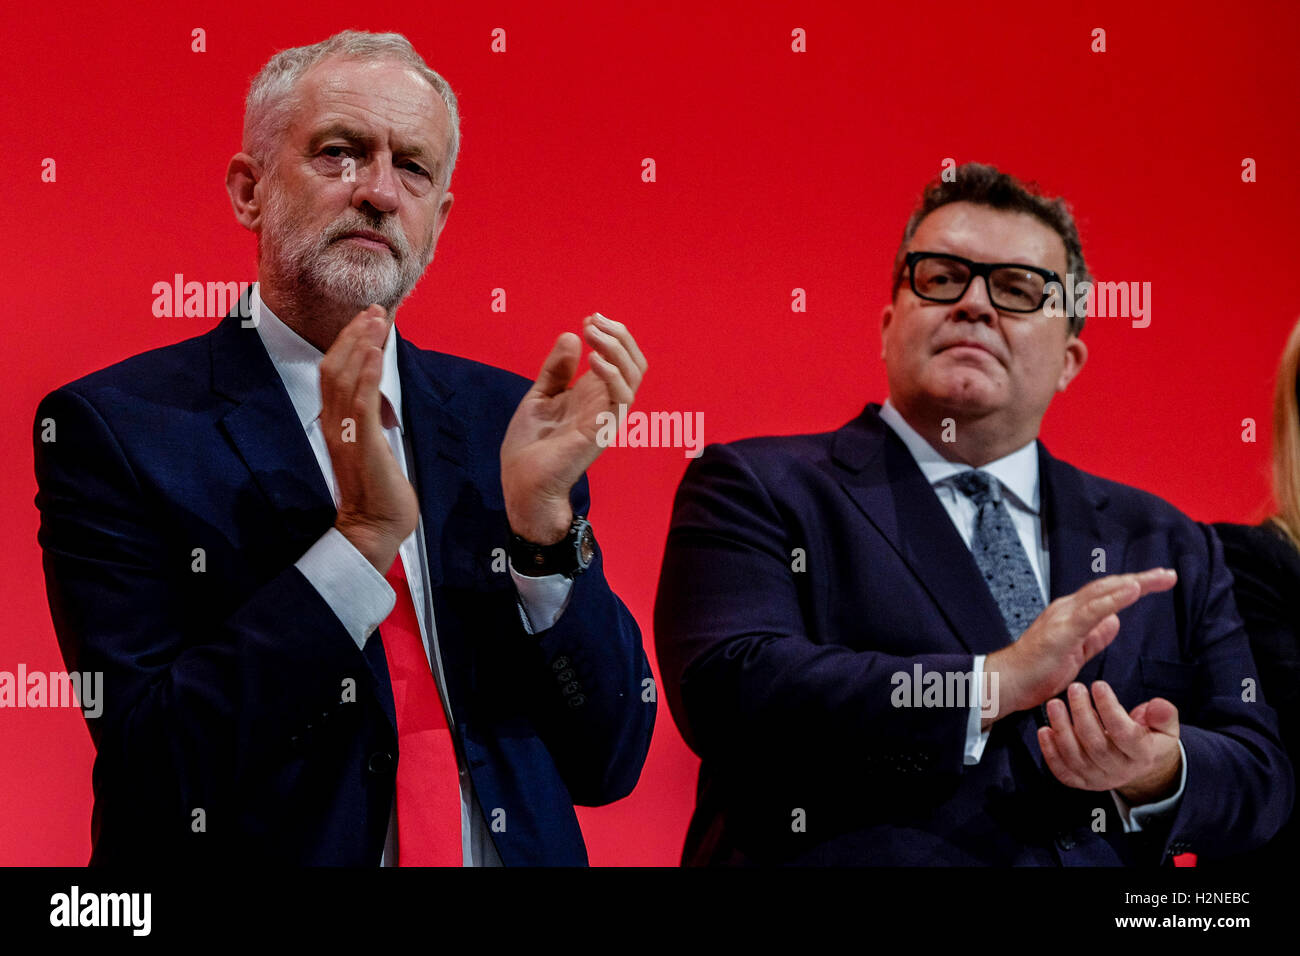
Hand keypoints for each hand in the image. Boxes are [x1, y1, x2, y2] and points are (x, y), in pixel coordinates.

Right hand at [321, 305, 418, 572]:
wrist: (374, 527)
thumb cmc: (377, 489)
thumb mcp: (371, 445)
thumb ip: (369, 421)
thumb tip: (378, 402)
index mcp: (336, 422)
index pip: (336, 372)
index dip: (350, 342)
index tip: (368, 319)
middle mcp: (334, 423)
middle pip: (335, 366)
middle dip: (355, 334)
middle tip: (374, 309)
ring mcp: (346, 433)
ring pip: (345, 378)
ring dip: (362, 345)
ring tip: (377, 320)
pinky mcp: (362, 445)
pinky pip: (361, 403)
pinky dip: (368, 375)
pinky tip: (376, 354)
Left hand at [501, 313, 646, 543]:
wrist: (523, 482)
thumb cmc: (531, 446)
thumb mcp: (540, 397)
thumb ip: (557, 370)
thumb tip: (571, 336)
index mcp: (593, 394)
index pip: (620, 358)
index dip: (612, 334)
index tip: (589, 318)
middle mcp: (605, 402)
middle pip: (635, 362)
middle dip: (620, 335)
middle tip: (593, 321)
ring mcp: (607, 416)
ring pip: (635, 375)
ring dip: (618, 348)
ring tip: (593, 333)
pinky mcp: (603, 429)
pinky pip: (623, 397)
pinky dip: (613, 374)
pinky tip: (593, 359)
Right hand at [984, 568, 1176, 725]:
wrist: (1008, 681)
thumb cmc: (1036, 670)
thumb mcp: (1075, 652)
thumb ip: (1095, 637)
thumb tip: (1116, 621)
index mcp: (1070, 614)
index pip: (1105, 594)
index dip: (1131, 587)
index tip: (1157, 582)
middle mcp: (1066, 608)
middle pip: (1108, 587)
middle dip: (1140, 580)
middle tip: (1168, 575)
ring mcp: (1063, 617)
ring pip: (1102, 593)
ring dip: (1133, 584)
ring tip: (1158, 578)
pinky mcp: (1062, 631)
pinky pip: (1092, 611)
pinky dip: (1114, 599)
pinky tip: (1132, 591)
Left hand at [1038, 681, 1181, 802]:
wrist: (1140, 768)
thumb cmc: (1149, 738)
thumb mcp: (1165, 727)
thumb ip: (1163, 715)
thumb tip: (1158, 706)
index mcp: (1142, 755)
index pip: (1124, 733)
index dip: (1110, 708)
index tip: (1098, 684)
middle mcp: (1120, 770)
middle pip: (1096, 744)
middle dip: (1082, 713)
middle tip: (1075, 687)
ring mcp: (1098, 779)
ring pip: (1075, 757)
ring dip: (1061, 729)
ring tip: (1054, 704)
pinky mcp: (1081, 782)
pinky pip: (1062, 771)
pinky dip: (1050, 752)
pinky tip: (1044, 730)